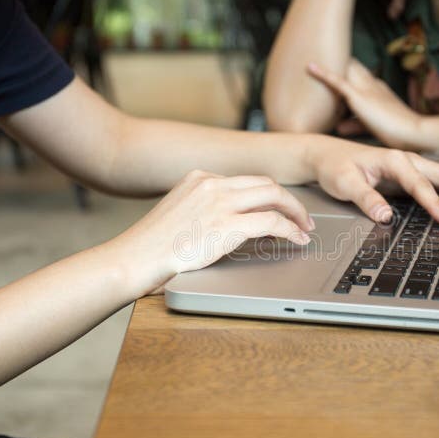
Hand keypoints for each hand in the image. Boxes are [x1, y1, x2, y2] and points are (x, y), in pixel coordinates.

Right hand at [114, 171, 314, 293]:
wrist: (133, 259)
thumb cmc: (151, 247)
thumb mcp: (180, 214)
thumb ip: (206, 210)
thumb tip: (236, 224)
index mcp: (199, 178)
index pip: (246, 180)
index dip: (268, 196)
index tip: (280, 208)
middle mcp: (212, 183)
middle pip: (266, 183)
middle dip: (290, 200)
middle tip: (303, 217)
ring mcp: (220, 202)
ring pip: (275, 196)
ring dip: (296, 212)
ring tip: (305, 228)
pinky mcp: (227, 224)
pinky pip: (273, 222)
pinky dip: (291, 230)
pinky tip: (297, 240)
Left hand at [304, 138, 438, 227]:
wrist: (326, 155)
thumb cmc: (334, 167)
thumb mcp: (344, 183)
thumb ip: (365, 199)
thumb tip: (385, 216)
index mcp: (394, 159)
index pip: (421, 185)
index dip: (436, 205)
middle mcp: (408, 160)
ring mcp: (413, 167)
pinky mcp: (412, 175)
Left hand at [308, 59, 423, 149]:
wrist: (413, 132)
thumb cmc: (399, 134)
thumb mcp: (374, 127)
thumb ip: (354, 125)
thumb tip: (338, 127)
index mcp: (379, 90)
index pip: (361, 76)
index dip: (349, 71)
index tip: (336, 64)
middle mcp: (372, 85)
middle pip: (352, 68)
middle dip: (339, 61)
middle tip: (319, 48)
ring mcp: (365, 89)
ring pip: (345, 70)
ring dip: (330, 62)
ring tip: (312, 53)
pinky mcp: (358, 97)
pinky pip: (337, 82)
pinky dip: (322, 74)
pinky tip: (309, 67)